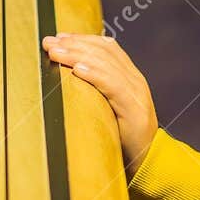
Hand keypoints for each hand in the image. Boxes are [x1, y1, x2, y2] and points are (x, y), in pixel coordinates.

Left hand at [42, 33, 158, 176]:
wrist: (150, 163)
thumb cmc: (124, 139)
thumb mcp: (110, 110)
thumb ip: (98, 93)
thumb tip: (70, 80)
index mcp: (130, 78)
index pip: (107, 48)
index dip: (82, 39)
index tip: (59, 36)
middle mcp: (135, 81)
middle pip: (103, 52)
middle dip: (74, 44)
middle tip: (49, 42)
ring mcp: (136, 94)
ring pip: (106, 65)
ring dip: (77, 55)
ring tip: (56, 52)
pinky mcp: (134, 109)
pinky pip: (113, 86)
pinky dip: (94, 75)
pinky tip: (78, 70)